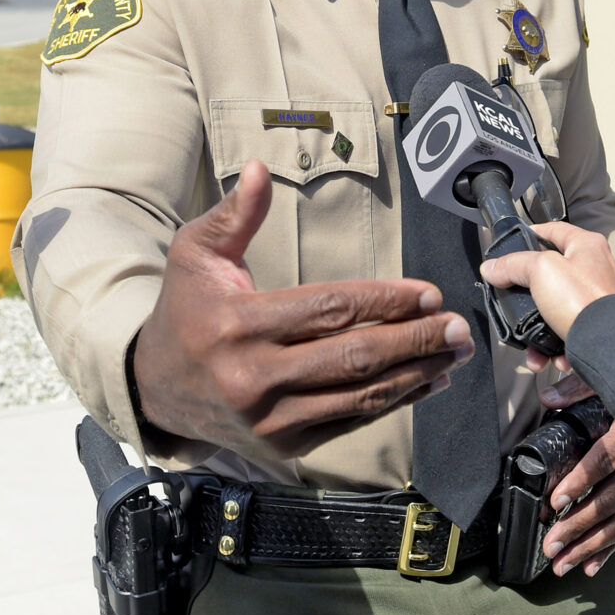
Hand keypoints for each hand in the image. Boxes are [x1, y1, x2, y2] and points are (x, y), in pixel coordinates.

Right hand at [133, 160, 474, 460]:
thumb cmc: (186, 309)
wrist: (155, 387)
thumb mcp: (196, 253)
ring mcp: (271, 419)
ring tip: (454, 353)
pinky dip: (393, 403)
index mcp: (236, 324)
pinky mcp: (283, 445)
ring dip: (416, 373)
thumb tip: (258, 169)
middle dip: (416, 340)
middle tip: (459, 326)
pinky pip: (349, 422)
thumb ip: (234, 215)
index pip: (328, 309)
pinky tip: (425, 382)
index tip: (429, 294)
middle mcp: (254, 378)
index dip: (385, 300)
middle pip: (353, 356)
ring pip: (359, 396)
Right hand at [479, 221, 614, 342]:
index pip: (554, 230)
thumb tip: (491, 267)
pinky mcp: (598, 327)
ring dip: (537, 325)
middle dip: (528, 290)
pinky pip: (567, 332)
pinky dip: (552, 345)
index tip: (511, 245)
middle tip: (511, 296)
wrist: (609, 347)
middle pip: (552, 273)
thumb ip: (513, 265)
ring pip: (556, 308)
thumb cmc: (583, 301)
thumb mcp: (540, 270)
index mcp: (587, 246)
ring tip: (526, 338)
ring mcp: (599, 300)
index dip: (530, 233)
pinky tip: (544, 356)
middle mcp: (597, 270)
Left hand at [538, 374, 614, 576]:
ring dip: (589, 545)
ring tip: (560, 564)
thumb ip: (579, 387)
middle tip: (549, 544)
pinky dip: (609, 548)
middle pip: (608, 499)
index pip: (603, 459)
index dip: (579, 482)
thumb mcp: (610, 379)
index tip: (555, 501)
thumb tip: (546, 396)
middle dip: (577, 525)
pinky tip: (588, 568)